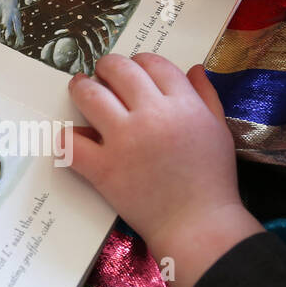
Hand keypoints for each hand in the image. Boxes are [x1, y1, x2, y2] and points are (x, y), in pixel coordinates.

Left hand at [60, 53, 261, 286]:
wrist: (198, 225)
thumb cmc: (212, 180)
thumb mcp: (219, 130)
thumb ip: (207, 95)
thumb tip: (194, 67)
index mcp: (182, 104)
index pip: (153, 64)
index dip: (140, 61)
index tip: (133, 70)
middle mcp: (152, 115)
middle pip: (119, 71)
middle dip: (106, 67)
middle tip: (102, 74)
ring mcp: (124, 141)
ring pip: (90, 96)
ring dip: (81, 87)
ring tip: (80, 88)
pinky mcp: (103, 169)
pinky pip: (72, 143)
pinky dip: (66, 137)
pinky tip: (71, 136)